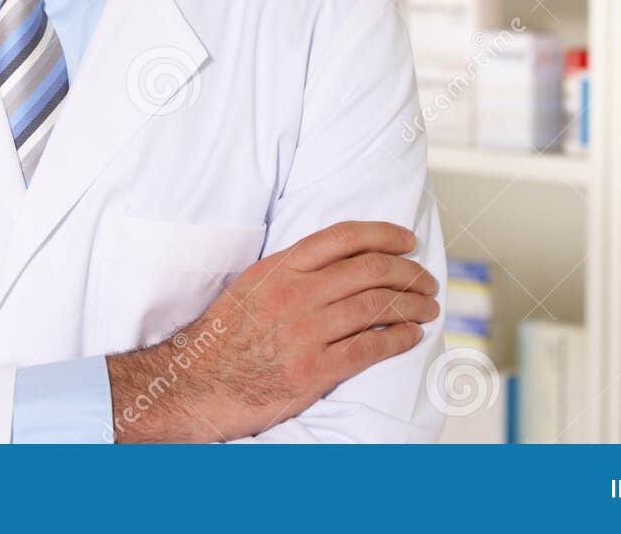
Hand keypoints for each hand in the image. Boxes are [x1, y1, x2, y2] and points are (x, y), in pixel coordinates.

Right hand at [106, 220, 437, 442]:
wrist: (192, 385)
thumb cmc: (221, 339)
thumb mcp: (251, 286)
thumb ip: (291, 272)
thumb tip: (339, 262)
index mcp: (279, 269)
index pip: (344, 237)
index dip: (384, 234)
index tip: (407, 239)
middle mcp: (295, 295)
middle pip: (370, 270)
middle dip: (408, 272)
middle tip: (426, 279)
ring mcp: (305, 333)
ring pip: (376, 307)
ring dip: (412, 305)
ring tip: (428, 307)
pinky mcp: (312, 371)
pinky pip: (369, 347)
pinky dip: (398, 338)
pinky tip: (411, 335)